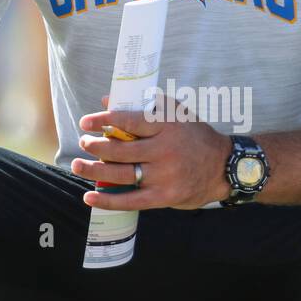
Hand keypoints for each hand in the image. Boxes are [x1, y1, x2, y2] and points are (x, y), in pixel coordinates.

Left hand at [72, 94, 229, 210]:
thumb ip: (144, 104)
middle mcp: (164, 150)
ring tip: (77, 165)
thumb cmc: (195, 137)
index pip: (129, 121)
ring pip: (121, 174)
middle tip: (83, 143)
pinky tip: (89, 197)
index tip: (86, 122)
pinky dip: (108, 200)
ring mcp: (164, 175)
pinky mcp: (164, 197)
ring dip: (94, 170)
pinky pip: (131, 200)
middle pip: (120, 149)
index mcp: (166, 126)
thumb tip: (107, 100)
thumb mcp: (176, 113)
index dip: (104, 121)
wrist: (224, 167)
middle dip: (96, 146)